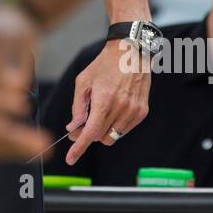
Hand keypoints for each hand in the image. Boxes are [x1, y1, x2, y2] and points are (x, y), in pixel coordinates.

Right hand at [0, 3, 50, 160]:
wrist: (4, 31)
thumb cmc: (9, 29)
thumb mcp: (13, 35)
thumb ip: (11, 59)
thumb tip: (16, 85)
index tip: (24, 106)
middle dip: (8, 136)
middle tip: (41, 142)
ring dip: (10, 148)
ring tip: (43, 149)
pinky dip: (7, 149)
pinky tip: (31, 149)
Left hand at [62, 41, 151, 165]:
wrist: (130, 53)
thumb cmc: (104, 65)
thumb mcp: (83, 81)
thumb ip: (77, 106)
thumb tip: (73, 127)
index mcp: (104, 100)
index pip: (90, 133)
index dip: (79, 148)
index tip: (71, 159)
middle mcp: (121, 108)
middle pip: (99, 136)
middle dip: (88, 133)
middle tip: (82, 122)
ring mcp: (133, 111)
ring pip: (113, 136)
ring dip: (103, 130)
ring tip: (101, 110)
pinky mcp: (142, 112)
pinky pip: (124, 130)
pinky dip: (115, 125)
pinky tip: (114, 108)